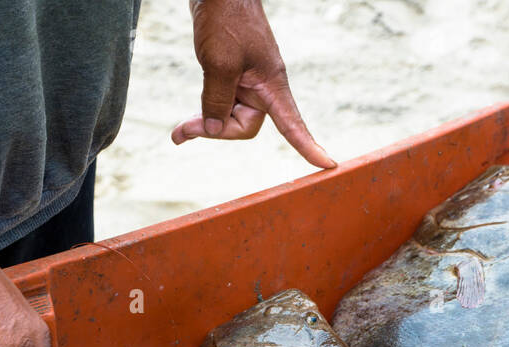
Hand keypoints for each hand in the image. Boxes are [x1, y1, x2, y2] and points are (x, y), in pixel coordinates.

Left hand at [172, 0, 334, 168]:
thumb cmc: (224, 19)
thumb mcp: (219, 62)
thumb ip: (217, 100)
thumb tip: (215, 129)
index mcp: (271, 84)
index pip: (293, 124)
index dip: (309, 146)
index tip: (327, 166)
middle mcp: (262, 87)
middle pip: (245, 126)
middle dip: (217, 129)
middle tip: (184, 130)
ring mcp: (247, 82)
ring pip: (230, 117)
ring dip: (206, 119)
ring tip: (181, 128)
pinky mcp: (232, 76)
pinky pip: (222, 103)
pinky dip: (205, 111)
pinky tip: (187, 120)